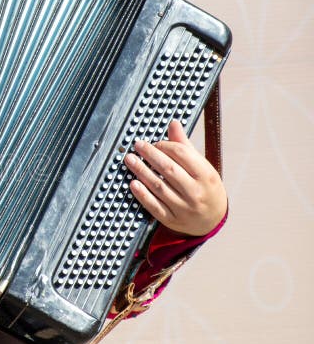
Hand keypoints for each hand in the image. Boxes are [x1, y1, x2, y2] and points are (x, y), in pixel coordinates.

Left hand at [124, 120, 226, 236]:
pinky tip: (133, 183)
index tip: (155, 143)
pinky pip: (154, 206)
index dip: (165, 146)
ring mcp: (184, 208)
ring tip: (130, 160)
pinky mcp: (172, 220)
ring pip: (159, 187)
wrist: (212, 220)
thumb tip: (173, 123)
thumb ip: (185, 146)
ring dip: (141, 171)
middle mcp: (196, 192)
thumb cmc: (205, 187)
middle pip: (168, 169)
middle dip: (150, 155)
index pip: (182, 155)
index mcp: (206, 176)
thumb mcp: (202, 167)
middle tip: (137, 146)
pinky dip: (142, 194)